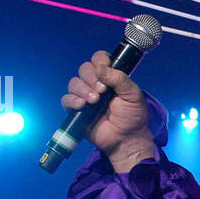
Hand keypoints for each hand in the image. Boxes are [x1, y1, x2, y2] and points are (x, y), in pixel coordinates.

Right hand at [62, 50, 154, 165]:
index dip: (99, 60)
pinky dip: (72, 100)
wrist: (126, 139)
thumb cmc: (132, 116)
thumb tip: (101, 68)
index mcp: (110, 77)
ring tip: (94, 100)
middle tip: (102, 90)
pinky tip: (82, 105)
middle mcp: (96, 84)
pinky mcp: (77, 110)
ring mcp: (85, 96)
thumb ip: (120, 79)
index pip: (99, 59)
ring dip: (83, 89)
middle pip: (84, 69)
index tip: (103, 69)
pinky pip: (66, 100)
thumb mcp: (133, 95)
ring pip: (74, 83)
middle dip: (90, 77)